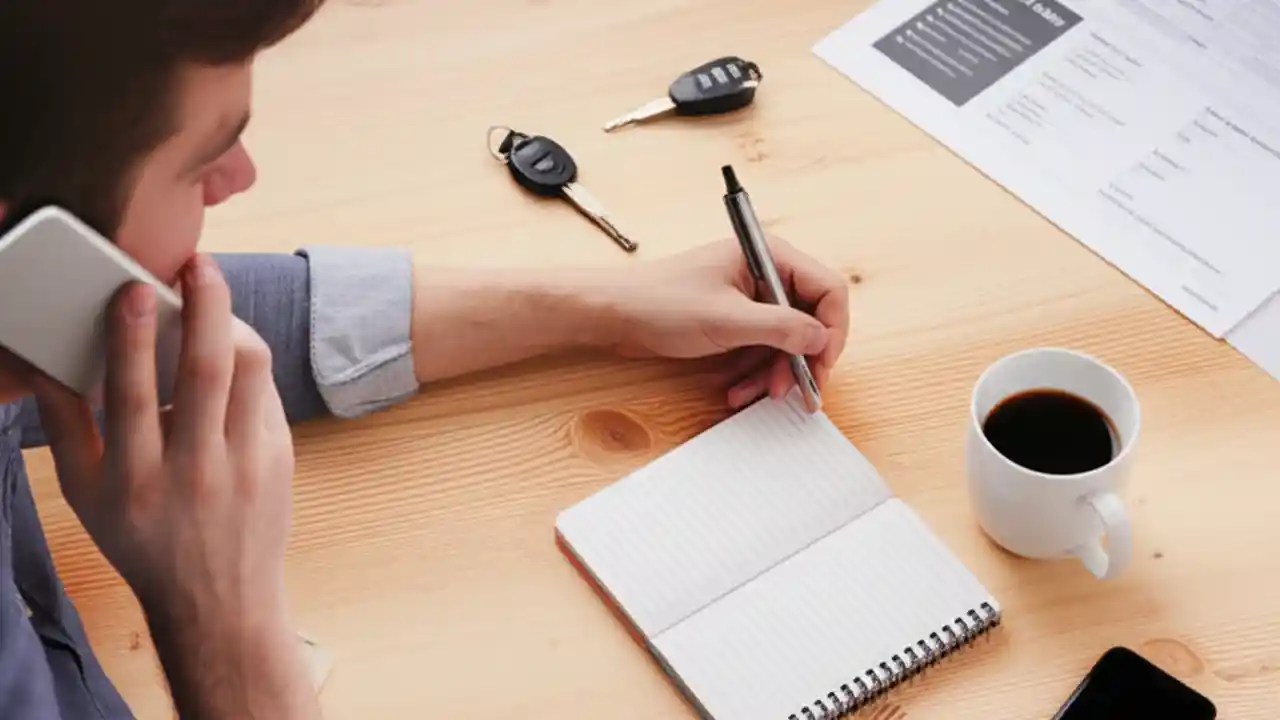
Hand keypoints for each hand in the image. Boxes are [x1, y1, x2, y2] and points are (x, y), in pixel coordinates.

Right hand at [32, 255, 317, 717]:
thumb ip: (64, 422)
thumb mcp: (84, 493)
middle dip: (205, 306)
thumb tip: (37, 356)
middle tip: (198, 263)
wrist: (218, 599)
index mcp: (135, 478)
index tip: (134, 289)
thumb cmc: (141, 539)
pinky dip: (246, 362)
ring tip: (213, 295)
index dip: (133, 337)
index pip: (134, 396)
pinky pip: (267, 392)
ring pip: (251, 373)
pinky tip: (228, 346)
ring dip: (235, 324)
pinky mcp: (280, 458)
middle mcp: (194, 470)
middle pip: (207, 370)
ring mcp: (245, 464)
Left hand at [595, 239, 849, 410]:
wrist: (614, 314)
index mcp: (768, 255)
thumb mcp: (727, 320)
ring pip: (785, 341)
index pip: (826, 288)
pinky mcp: (734, 319)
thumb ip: (780, 327)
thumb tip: (821, 338)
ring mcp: (749, 297)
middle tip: (797, 392)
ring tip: (758, 395)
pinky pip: (760, 349)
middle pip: (809, 319)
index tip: (823, 363)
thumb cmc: (661, 302)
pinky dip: (754, 372)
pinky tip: (737, 391)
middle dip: (802, 359)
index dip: (832, 329)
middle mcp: (764, 273)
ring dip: (775, 372)